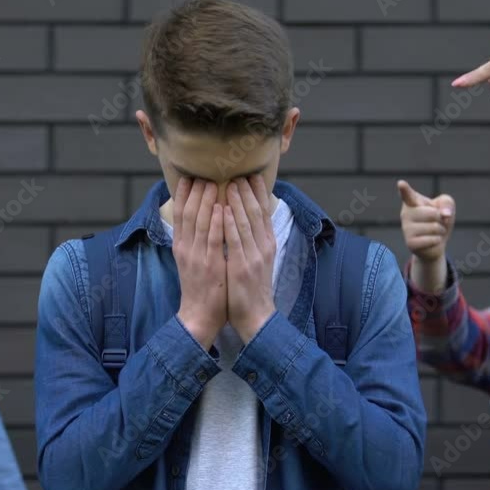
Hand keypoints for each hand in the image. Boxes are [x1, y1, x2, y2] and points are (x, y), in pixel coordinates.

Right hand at [173, 178, 227, 349]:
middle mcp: (186, 248)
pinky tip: (221, 207)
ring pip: (200, 222)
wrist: (198, 316)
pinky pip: (213, 239)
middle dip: (194, 192)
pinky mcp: (210, 266)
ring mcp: (197, 256)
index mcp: (181, 247)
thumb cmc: (200, 289)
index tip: (187, 178)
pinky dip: (216, 222)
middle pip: (188, 214)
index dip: (182, 195)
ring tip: (211, 182)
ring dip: (205, 200)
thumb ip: (194, 242)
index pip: (180, 215)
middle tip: (201, 173)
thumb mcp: (192, 262)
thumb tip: (198, 223)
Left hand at [224, 175, 275, 343]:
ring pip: (245, 223)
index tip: (252, 176)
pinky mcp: (240, 267)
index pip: (263, 213)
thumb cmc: (251, 289)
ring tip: (231, 183)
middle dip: (248, 191)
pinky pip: (234, 241)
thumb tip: (246, 221)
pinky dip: (228, 223)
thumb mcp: (257, 261)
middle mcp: (262, 247)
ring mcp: (253, 257)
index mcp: (266, 245)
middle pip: (256, 213)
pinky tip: (222, 209)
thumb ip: (253, 241)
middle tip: (240, 172)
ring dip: (237, 201)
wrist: (256, 317)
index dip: (258, 193)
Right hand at [398, 180, 454, 294]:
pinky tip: (431, 240)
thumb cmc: (438, 220)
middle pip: (433, 213)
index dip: (405, 189)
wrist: (434, 243)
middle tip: (435, 221)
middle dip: (440, 218)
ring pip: (434, 227)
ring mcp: (406, 229)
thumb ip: (447, 203)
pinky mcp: (410, 243)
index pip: (408, 195)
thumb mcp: (446, 206)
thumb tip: (445, 214)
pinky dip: (438, 240)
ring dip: (440, 230)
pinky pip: (432, 239)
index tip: (401, 183)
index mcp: (412, 202)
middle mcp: (406, 214)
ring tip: (434, 232)